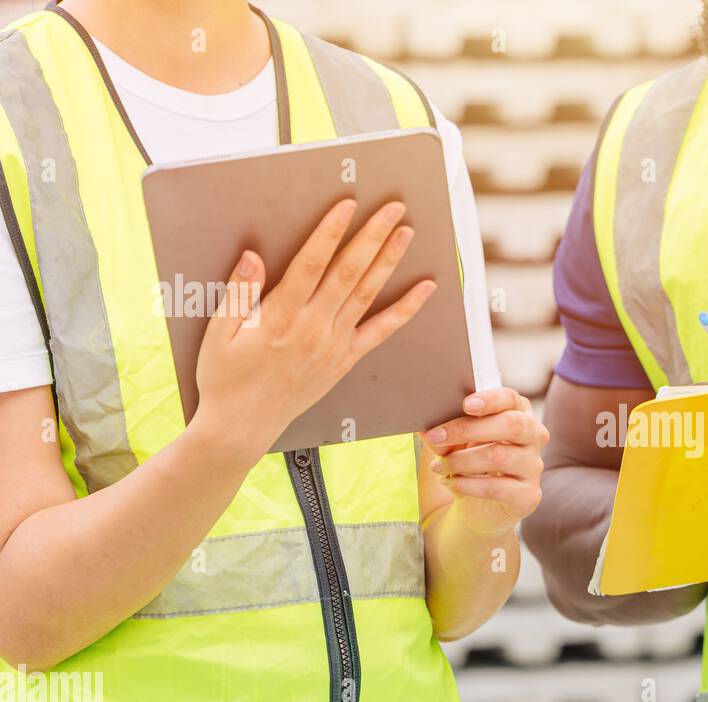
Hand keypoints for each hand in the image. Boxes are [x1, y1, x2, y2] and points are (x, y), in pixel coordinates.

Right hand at [194, 198, 434, 453]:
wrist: (243, 426)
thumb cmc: (225, 378)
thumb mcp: (217, 334)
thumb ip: (238, 293)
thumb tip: (252, 256)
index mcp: (279, 317)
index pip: (311, 264)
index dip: (331, 232)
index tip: (348, 205)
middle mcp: (313, 328)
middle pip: (348, 272)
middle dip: (372, 236)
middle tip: (393, 207)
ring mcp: (333, 345)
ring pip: (367, 294)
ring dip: (389, 261)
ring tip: (406, 232)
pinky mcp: (345, 360)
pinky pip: (381, 331)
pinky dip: (406, 309)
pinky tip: (425, 289)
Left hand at [423, 388, 548, 535]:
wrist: (476, 511)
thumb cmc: (468, 467)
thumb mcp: (453, 446)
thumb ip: (443, 434)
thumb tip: (425, 426)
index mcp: (518, 415)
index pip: (512, 399)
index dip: (491, 399)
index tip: (466, 404)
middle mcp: (534, 438)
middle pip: (512, 424)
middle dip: (468, 429)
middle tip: (436, 436)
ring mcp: (533, 467)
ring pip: (499, 456)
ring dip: (461, 461)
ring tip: (440, 466)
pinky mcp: (528, 496)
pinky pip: (497, 487)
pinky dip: (467, 484)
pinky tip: (450, 483)